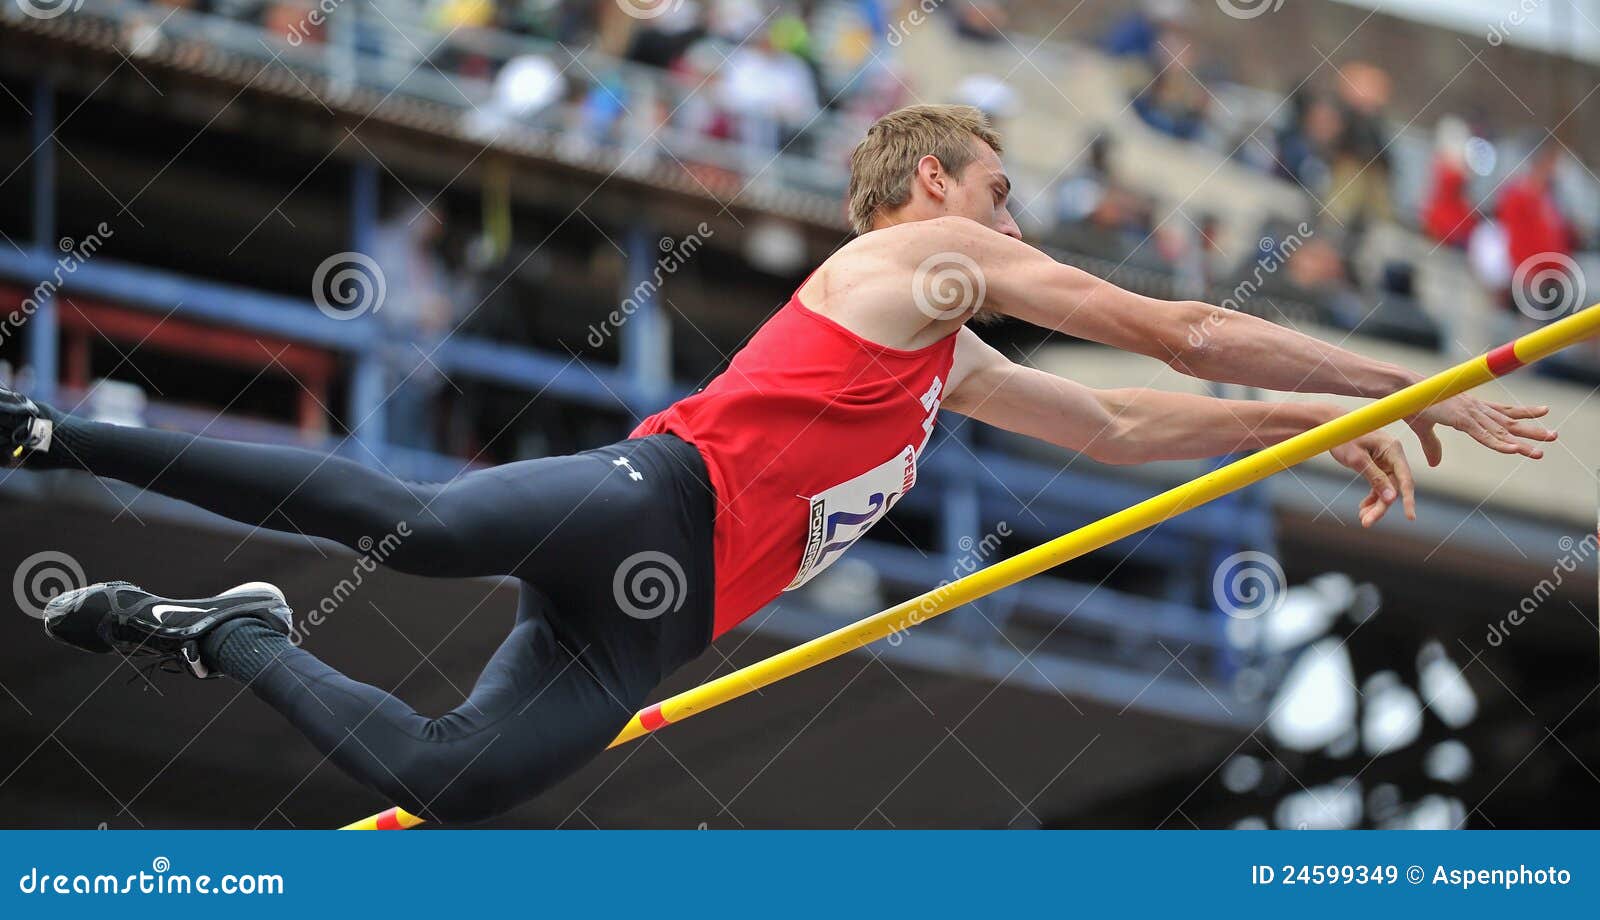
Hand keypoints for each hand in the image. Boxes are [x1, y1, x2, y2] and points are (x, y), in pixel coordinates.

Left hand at [1329, 431, 1414, 526]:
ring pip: (1386, 489)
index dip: (1408, 500)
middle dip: (1381, 507)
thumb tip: (1392, 499)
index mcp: (1393, 450)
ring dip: (1375, 505)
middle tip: (1366, 522)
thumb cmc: (1344, 437)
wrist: (1331, 426)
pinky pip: (1378, 485)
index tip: (1410, 517)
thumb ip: (1375, 478)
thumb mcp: (1357, 459)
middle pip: (1393, 487)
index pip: (1405, 479)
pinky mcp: (1377, 466)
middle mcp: (1393, 456)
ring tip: (1363, 519)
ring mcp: (1385, 461)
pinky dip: (1371, 497)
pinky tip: (1363, 509)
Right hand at [1407, 394, 1554, 465]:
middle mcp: (1475, 409)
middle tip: (1554, 436)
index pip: (1502, 410)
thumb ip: (1433, 446)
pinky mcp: (1461, 420)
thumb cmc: (1411, 404)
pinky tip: (1516, 450)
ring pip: (1502, 430)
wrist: (1401, 390)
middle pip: (1509, 421)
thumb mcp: (1424, 429)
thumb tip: (1435, 464)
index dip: (1523, 412)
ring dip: (1524, 439)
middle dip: (1532, 429)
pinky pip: (1485, 436)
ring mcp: (1470, 414)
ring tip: (1544, 446)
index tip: (1543, 412)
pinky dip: (1500, 444)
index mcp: (1469, 408)